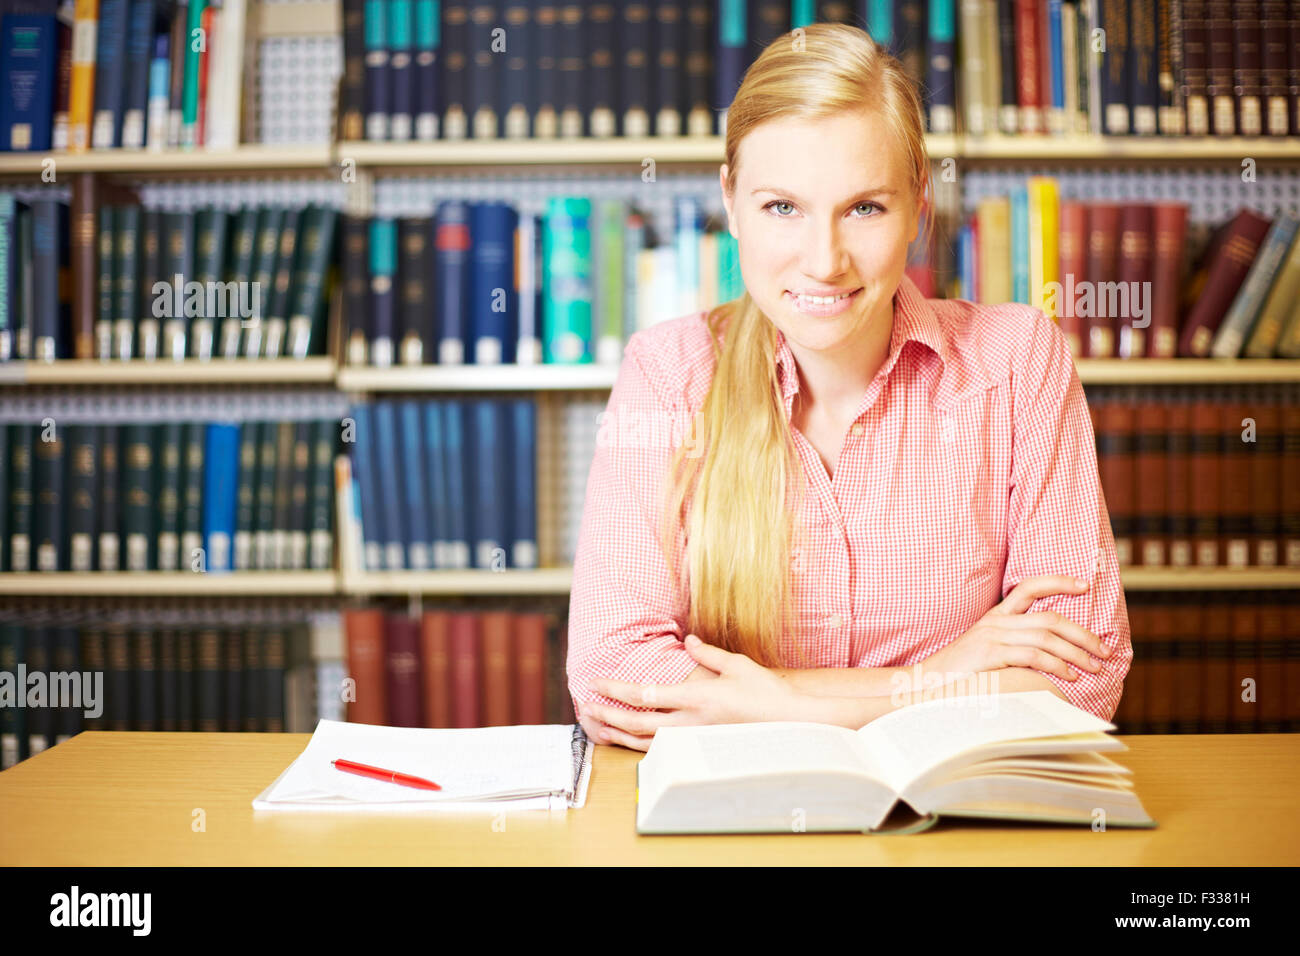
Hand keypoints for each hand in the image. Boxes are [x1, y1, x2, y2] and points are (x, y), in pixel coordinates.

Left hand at [576, 634, 809, 750]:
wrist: (794, 728)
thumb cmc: (768, 695)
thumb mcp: (738, 665)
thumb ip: (708, 654)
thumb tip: (688, 641)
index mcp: (697, 698)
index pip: (646, 695)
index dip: (617, 690)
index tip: (597, 683)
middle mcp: (691, 723)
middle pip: (637, 724)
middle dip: (607, 715)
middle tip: (585, 707)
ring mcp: (695, 742)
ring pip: (646, 743)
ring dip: (617, 735)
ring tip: (596, 726)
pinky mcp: (701, 752)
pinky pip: (662, 752)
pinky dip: (638, 747)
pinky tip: (627, 742)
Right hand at [925, 574, 1112, 681]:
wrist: (926, 684)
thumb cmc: (960, 673)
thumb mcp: (986, 651)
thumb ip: (1012, 646)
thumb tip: (1050, 654)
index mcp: (996, 616)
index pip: (1028, 587)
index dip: (1058, 582)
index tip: (1084, 585)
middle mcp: (996, 621)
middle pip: (1050, 617)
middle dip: (1083, 633)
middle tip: (1104, 649)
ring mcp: (993, 636)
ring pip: (1047, 636)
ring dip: (1077, 652)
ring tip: (1094, 666)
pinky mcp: (991, 654)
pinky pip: (1033, 655)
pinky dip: (1056, 665)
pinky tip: (1069, 675)